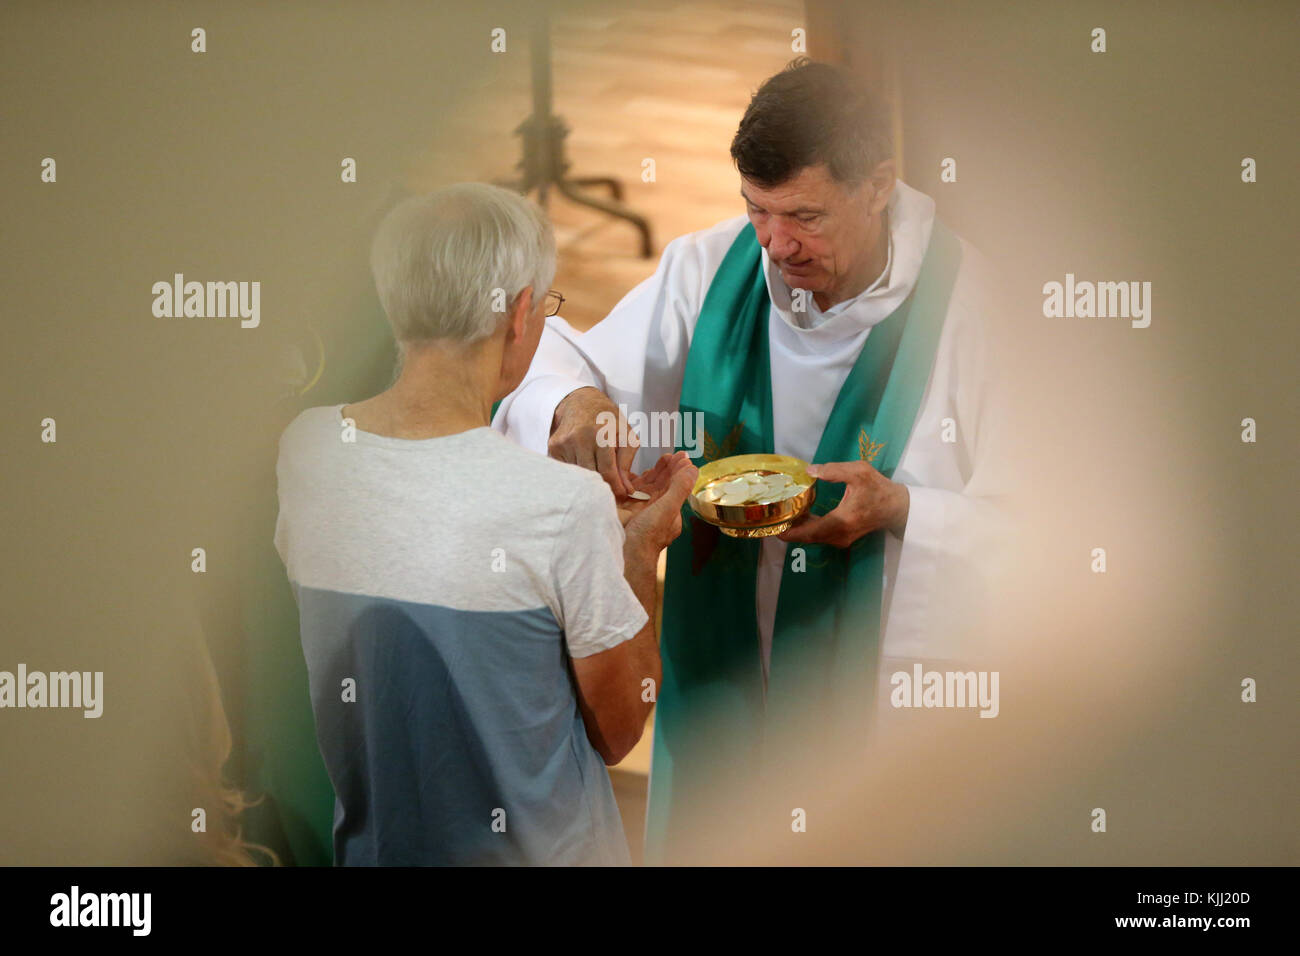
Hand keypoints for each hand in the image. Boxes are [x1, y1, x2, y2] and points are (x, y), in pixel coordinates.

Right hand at [549, 387, 638, 496]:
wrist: (582, 401)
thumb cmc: (608, 419)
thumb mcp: (626, 436)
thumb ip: (627, 463)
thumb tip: (626, 490)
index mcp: (600, 434)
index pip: (607, 471)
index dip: (615, 487)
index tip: (621, 495)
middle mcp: (579, 438)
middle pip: (591, 476)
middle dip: (603, 485)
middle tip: (612, 487)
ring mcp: (564, 443)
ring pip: (578, 475)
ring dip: (590, 477)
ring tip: (597, 469)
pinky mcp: (553, 447)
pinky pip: (567, 469)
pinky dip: (577, 471)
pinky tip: (584, 460)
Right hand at [618, 452, 697, 556]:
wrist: (624, 553)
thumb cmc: (647, 535)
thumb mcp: (667, 508)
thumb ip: (679, 488)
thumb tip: (692, 469)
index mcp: (669, 513)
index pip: (676, 487)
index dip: (679, 471)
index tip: (682, 456)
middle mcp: (655, 511)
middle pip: (663, 485)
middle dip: (668, 469)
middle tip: (673, 453)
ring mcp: (639, 510)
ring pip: (649, 487)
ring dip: (655, 472)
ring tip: (661, 458)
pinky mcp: (624, 510)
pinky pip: (632, 492)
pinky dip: (635, 481)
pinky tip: (638, 473)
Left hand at [777, 460, 909, 547]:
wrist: (897, 507)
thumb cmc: (879, 489)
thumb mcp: (859, 472)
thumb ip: (833, 470)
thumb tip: (809, 470)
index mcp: (841, 521)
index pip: (808, 533)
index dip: (788, 532)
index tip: (771, 527)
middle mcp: (839, 535)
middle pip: (806, 538)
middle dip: (788, 529)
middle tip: (771, 515)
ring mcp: (841, 539)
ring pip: (812, 538)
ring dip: (797, 528)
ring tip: (782, 513)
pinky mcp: (843, 538)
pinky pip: (819, 536)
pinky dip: (807, 528)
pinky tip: (800, 515)